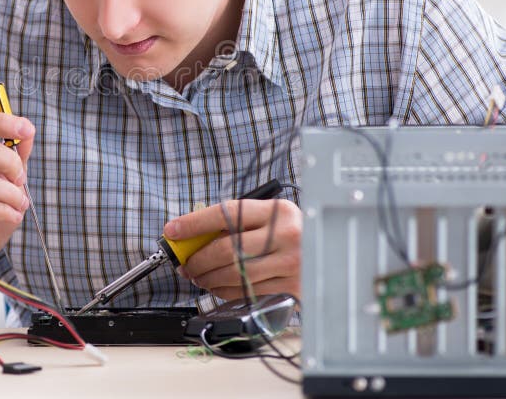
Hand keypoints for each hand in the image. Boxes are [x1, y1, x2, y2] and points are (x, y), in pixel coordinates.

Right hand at [0, 110, 34, 261]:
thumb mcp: (13, 173)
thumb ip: (19, 151)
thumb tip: (28, 131)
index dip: (1, 121)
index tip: (25, 130)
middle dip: (8, 161)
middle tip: (19, 177)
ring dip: (10, 193)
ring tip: (19, 202)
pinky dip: (5, 210)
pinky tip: (13, 213)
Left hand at [163, 198, 301, 301]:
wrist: (332, 254)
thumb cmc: (292, 234)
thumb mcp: (270, 218)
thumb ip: (237, 223)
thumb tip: (193, 236)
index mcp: (277, 211)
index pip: (227, 213)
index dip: (194, 222)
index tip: (173, 230)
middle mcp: (287, 235)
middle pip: (227, 248)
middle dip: (198, 258)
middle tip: (185, 263)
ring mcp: (291, 264)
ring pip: (234, 274)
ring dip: (207, 278)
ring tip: (198, 275)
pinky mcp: (291, 289)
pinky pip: (246, 293)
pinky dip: (224, 291)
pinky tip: (218, 286)